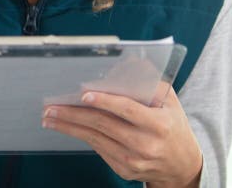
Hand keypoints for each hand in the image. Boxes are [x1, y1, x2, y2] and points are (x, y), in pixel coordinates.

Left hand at [42, 87, 201, 186]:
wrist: (182, 166)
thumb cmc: (173, 126)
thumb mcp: (170, 101)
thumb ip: (151, 81)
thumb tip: (129, 61)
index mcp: (159, 125)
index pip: (128, 110)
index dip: (105, 101)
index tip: (84, 94)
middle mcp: (146, 145)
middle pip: (103, 125)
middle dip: (74, 114)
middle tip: (51, 106)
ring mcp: (134, 160)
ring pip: (95, 139)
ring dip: (68, 127)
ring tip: (49, 117)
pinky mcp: (124, 170)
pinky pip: (98, 148)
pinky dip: (80, 135)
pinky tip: (66, 127)